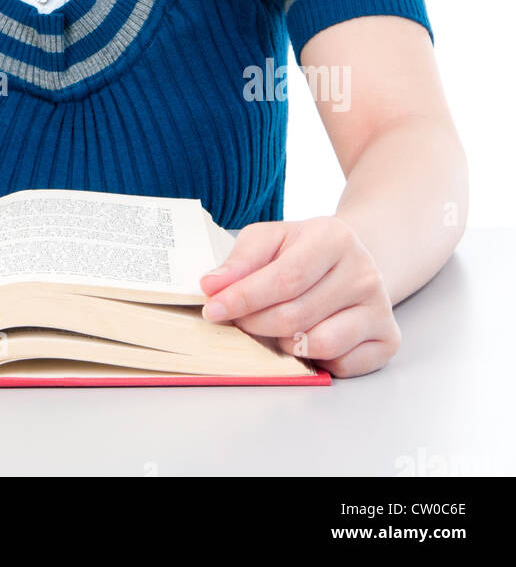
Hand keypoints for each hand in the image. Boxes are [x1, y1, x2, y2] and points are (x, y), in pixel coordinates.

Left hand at [198, 215, 401, 377]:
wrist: (352, 260)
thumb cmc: (302, 251)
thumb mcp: (271, 239)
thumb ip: (241, 260)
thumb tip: (212, 285)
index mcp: (334, 237)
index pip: (284, 278)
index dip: (244, 298)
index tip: (213, 309)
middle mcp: (364, 271)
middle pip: (296, 315)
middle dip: (255, 323)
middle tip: (237, 320)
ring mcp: (381, 307)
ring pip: (319, 344)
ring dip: (284, 343)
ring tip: (275, 327)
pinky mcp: (388, 338)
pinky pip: (342, 364)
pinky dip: (316, 360)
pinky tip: (307, 338)